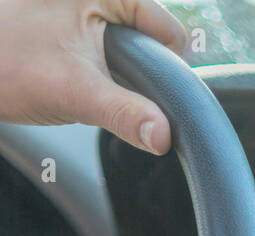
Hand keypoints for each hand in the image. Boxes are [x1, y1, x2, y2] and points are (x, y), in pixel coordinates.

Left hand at [0, 0, 186, 153]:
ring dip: (122, 73)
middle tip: (111, 88)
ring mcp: (81, 9)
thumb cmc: (3, 62)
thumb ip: (126, 115)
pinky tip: (77, 78)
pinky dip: (102, 68)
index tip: (154, 95)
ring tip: (87, 81)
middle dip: (141, 72)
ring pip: (129, 46)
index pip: (168, 31)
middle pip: (151, 39)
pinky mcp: (68, 23)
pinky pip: (107, 48)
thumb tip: (164, 136)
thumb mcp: (76, 93)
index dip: (168, 69)